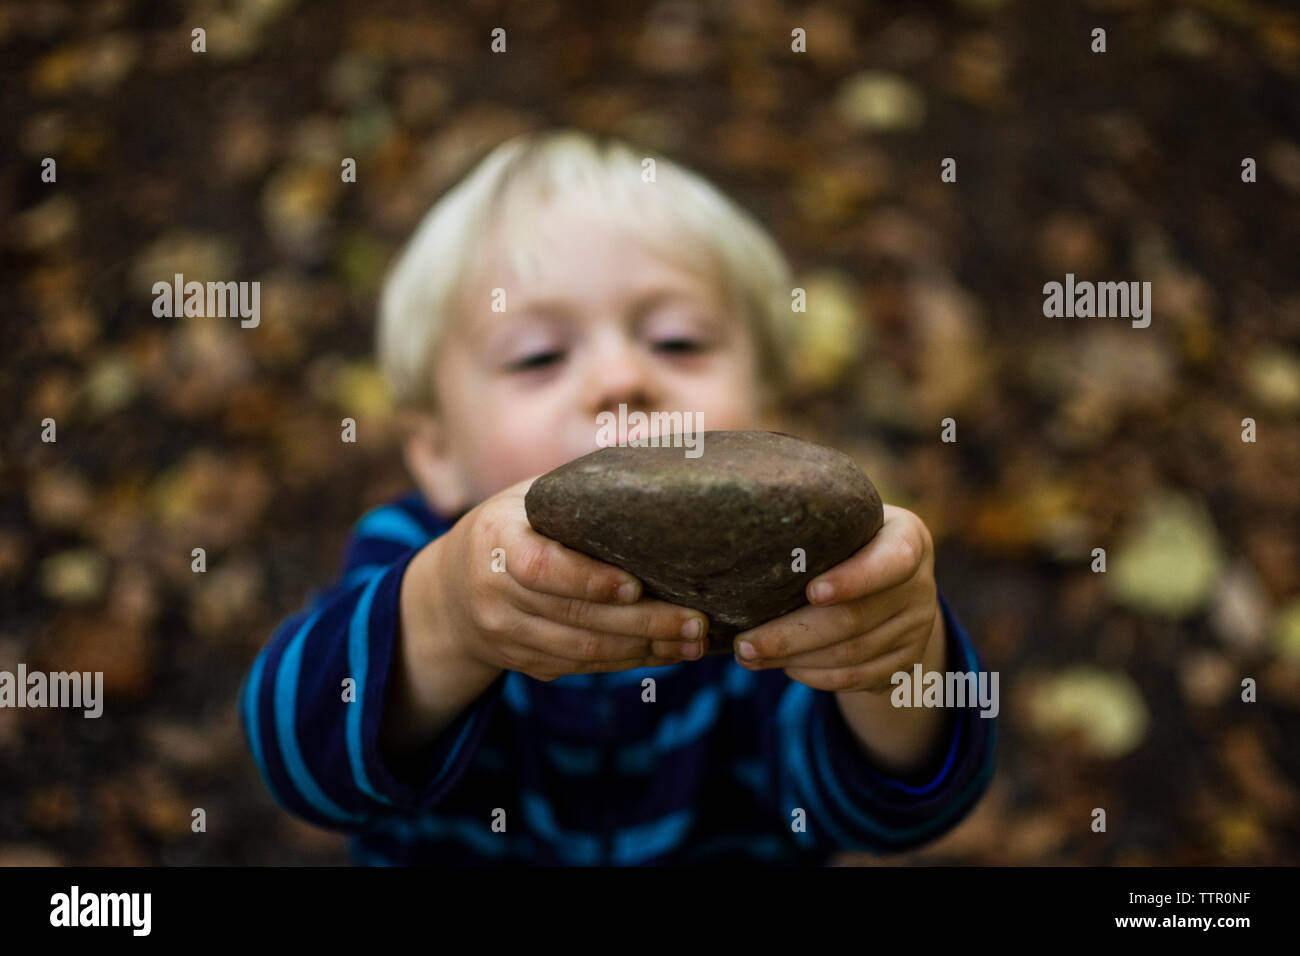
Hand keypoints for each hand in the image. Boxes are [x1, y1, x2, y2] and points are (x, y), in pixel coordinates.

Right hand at [431, 477, 709, 680]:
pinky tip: (667, 652)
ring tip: (695, 640)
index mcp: (496, 541)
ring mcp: (508, 636)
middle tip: (696, 620)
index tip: (637, 585)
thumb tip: (661, 454)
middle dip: (644, 623)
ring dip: (645, 649)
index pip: (541, 567)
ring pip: (584, 651)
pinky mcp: (524, 664)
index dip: (589, 581)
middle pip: (575, 618)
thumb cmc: (512, 527)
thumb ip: (578, 491)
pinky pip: (582, 668)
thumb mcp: (529, 498)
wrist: (451, 591)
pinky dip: (628, 661)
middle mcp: (495, 595)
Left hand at [730, 504, 942, 692]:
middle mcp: (920, 585)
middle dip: (792, 635)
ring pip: (851, 655)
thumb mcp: (846, 519)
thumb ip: (815, 521)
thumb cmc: (849, 537)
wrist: (894, 578)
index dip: (853, 579)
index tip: (810, 591)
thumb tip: (746, 528)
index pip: (892, 561)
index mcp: (908, 537)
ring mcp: (917, 628)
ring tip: (748, 656)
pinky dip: (815, 676)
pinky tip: (784, 666)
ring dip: (794, 660)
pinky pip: (857, 678)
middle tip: (744, 643)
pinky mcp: (906, 661)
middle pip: (856, 618)